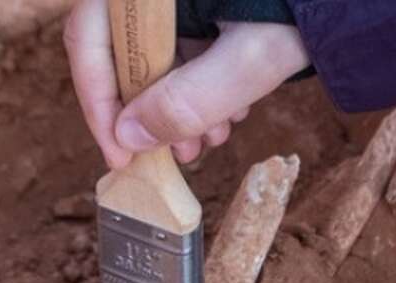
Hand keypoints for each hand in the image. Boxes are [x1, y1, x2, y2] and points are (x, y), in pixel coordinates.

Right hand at [64, 0, 309, 168]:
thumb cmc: (307, 6)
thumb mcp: (251, 58)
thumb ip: (189, 101)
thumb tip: (129, 138)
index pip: (88, 36)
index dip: (96, 99)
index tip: (117, 152)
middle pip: (117, 49)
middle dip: (144, 111)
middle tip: (171, 155)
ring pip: (151, 53)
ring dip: (173, 106)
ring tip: (210, 140)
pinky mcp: (202, 2)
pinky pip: (180, 47)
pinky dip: (196, 86)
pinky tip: (229, 112)